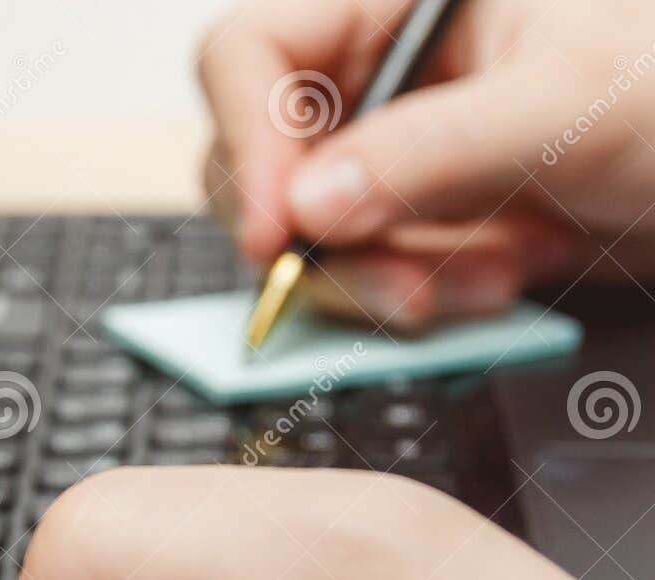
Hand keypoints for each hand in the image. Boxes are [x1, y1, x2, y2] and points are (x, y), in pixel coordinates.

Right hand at [199, 0, 654, 328]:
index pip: (252, 55)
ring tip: (498, 274)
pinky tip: (504, 273)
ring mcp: (384, 146)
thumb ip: (432, 151)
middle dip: (331, 242)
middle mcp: (372, 69)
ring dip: (395, 279)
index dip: (248, 144)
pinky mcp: (406, 212)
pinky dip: (426, 292)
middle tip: (400, 287)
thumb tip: (311, 205)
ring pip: (311, 236)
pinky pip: (363, 271)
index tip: (278, 234)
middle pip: (267, 163)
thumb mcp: (563, 109)